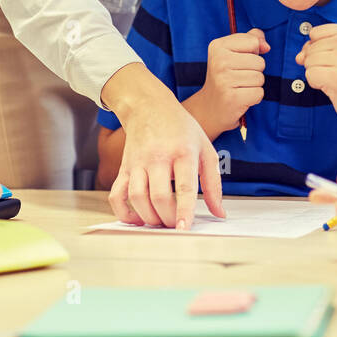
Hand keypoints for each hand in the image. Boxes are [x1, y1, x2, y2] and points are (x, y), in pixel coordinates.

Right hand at [103, 63, 225, 229]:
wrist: (149, 107)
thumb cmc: (181, 129)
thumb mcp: (205, 149)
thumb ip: (213, 184)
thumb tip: (219, 213)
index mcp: (183, 151)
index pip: (183, 187)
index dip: (184, 211)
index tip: (184, 230)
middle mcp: (158, 157)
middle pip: (159, 197)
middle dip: (168, 219)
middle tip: (176, 225)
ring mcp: (137, 162)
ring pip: (137, 198)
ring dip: (149, 218)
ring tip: (161, 222)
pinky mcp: (124, 167)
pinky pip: (117, 195)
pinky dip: (124, 213)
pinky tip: (138, 218)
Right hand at [191, 28, 269, 138]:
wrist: (209, 107)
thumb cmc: (226, 76)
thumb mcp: (234, 52)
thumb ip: (252, 40)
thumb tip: (266, 46)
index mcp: (218, 46)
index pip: (253, 41)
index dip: (253, 52)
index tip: (239, 61)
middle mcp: (219, 61)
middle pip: (259, 62)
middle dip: (255, 71)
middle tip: (238, 77)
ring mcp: (224, 79)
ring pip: (260, 78)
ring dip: (254, 85)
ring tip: (239, 87)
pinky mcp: (232, 98)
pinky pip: (259, 93)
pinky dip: (254, 97)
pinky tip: (240, 98)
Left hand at [294, 23, 336, 121]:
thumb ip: (315, 49)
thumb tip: (298, 57)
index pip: (314, 33)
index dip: (318, 48)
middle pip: (309, 48)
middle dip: (317, 63)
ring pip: (307, 62)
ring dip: (317, 74)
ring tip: (336, 78)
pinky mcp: (336, 76)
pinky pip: (310, 75)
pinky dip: (317, 84)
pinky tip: (333, 86)